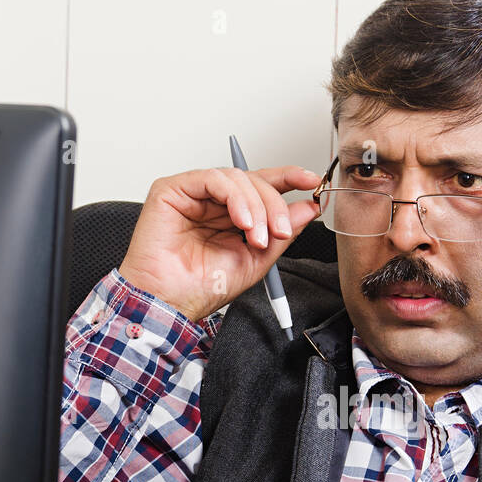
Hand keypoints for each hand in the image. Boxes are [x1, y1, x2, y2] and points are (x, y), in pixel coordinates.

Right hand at [119, 164, 323, 320]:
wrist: (170, 303)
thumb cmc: (202, 287)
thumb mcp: (257, 260)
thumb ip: (282, 233)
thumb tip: (307, 208)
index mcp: (230, 215)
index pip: (262, 187)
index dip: (287, 179)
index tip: (310, 182)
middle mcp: (212, 202)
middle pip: (253, 181)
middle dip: (274, 204)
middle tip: (282, 230)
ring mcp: (192, 194)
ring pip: (236, 178)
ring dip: (255, 206)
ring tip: (256, 237)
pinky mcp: (172, 190)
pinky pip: (213, 178)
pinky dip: (234, 197)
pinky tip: (241, 221)